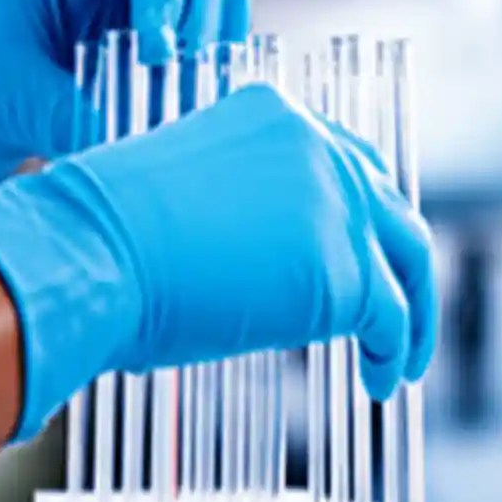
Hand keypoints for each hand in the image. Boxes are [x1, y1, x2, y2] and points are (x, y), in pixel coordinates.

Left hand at [0, 0, 250, 201]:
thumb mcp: (25, 100)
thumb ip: (83, 117)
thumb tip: (145, 142)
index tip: (156, 46)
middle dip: (199, 10)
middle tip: (183, 63)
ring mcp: (145, 1)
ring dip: (219, 33)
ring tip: (200, 78)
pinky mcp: (168, 39)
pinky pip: (217, 34)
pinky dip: (225, 60)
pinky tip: (207, 92)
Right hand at [0, 83, 436, 438]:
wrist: (89, 254)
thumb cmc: (108, 239)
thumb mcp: (193, 195)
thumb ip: (253, 210)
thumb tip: (280, 267)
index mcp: (281, 118)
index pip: (355, 164)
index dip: (370, 218)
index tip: (375, 259)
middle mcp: (322, 151)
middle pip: (394, 212)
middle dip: (406, 269)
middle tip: (402, 319)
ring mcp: (339, 208)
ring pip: (409, 265)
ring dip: (412, 319)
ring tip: (399, 366)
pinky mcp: (344, 270)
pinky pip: (390, 318)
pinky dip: (392, 354)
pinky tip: (378, 382)